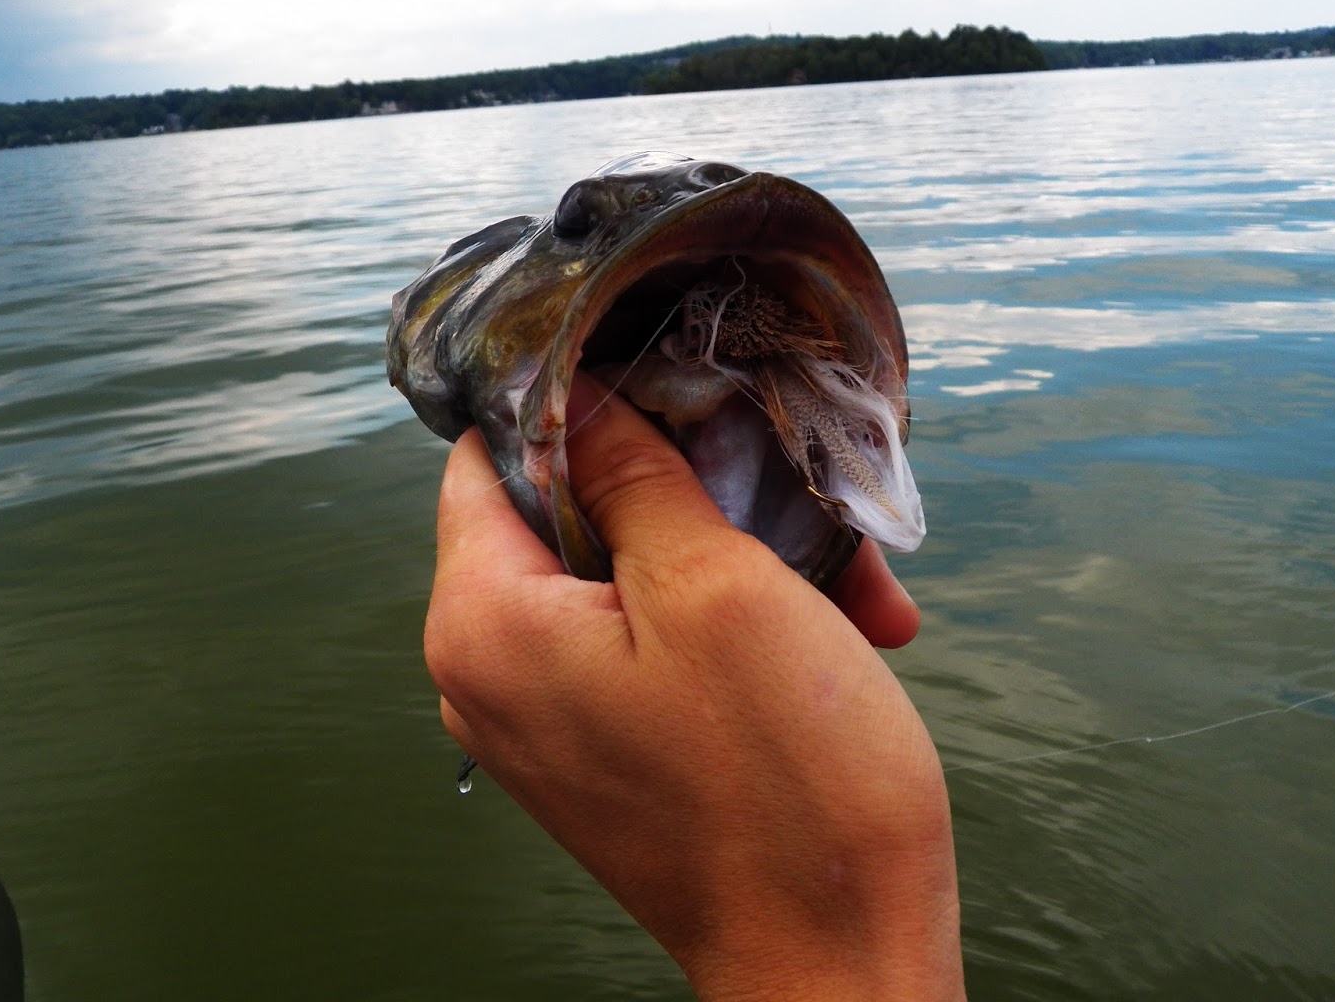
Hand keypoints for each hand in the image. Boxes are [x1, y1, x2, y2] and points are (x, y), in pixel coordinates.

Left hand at [425, 378, 964, 1001]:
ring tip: (851, 588)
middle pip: (574, 513)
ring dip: (743, 560)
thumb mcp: (717, 587)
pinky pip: (655, 641)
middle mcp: (490, 671)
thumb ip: (634, 476)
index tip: (680, 389)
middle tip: (801, 505)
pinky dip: (738, 623)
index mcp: (484, 623)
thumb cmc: (784, 785)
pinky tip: (840, 633)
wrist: (839, 964)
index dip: (582, 405)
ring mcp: (547, 717)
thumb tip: (580, 396)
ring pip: (634, 572)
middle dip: (697, 494)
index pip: (490, 455)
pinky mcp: (605, 749)